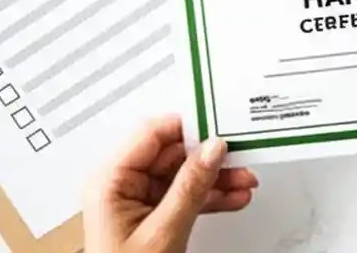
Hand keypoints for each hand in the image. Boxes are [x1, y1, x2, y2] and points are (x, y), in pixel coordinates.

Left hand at [83, 116, 258, 252]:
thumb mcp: (163, 231)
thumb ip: (190, 187)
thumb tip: (212, 149)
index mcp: (110, 179)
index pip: (152, 133)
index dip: (188, 125)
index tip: (219, 125)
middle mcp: (121, 184)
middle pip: (172, 152)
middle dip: (211, 156)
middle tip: (241, 154)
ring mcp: (137, 199)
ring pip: (184, 174)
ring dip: (217, 178)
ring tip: (245, 180)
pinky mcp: (151, 214)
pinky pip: (185, 195)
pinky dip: (211, 196)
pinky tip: (234, 196)